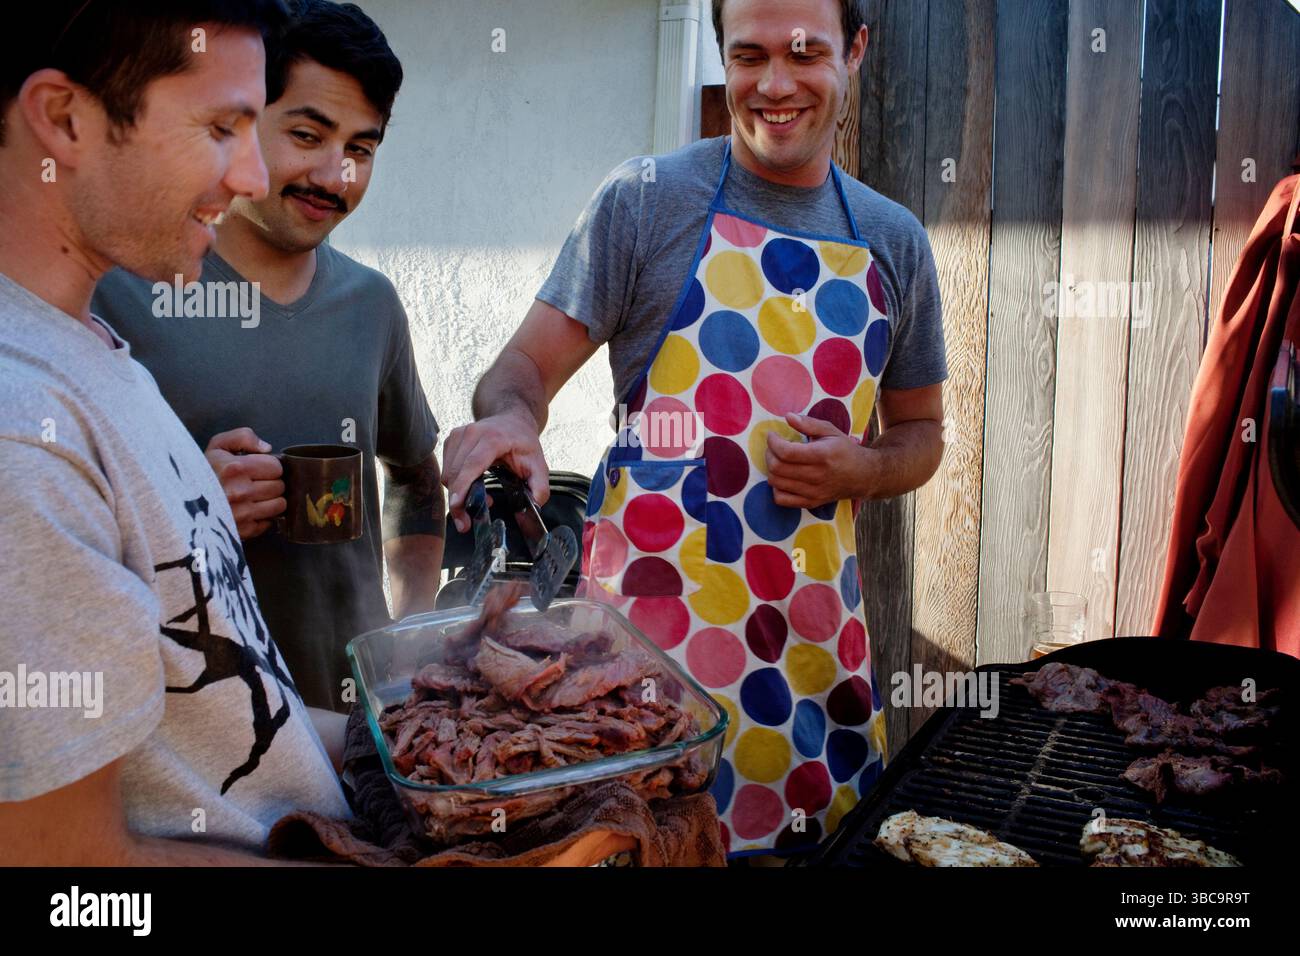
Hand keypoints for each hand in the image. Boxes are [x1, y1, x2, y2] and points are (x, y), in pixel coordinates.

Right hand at [204, 427, 285, 538]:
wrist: (181, 501)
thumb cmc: (203, 471)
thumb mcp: (218, 445)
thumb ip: (243, 437)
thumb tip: (267, 448)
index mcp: (235, 468)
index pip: (276, 467)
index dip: (269, 466)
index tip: (258, 468)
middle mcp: (239, 492)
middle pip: (279, 486)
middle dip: (271, 482)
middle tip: (255, 482)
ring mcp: (242, 514)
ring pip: (279, 505)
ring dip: (271, 500)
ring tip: (254, 496)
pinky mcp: (243, 531)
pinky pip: (269, 522)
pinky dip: (263, 517)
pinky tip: (248, 510)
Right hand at [441, 412, 549, 532]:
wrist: (513, 420)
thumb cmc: (524, 443)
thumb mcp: (539, 465)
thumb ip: (539, 488)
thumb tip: (532, 510)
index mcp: (493, 438)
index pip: (472, 465)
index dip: (463, 486)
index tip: (457, 506)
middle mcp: (472, 433)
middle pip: (456, 473)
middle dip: (458, 502)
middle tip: (467, 522)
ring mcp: (459, 435)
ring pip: (448, 474)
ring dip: (459, 493)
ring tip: (481, 497)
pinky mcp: (451, 440)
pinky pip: (446, 469)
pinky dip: (456, 483)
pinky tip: (473, 484)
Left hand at [765, 412, 876, 508]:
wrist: (863, 476)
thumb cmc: (845, 450)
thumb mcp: (831, 431)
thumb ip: (809, 423)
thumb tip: (788, 416)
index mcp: (822, 455)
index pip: (786, 452)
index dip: (773, 442)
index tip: (773, 435)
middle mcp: (817, 476)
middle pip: (777, 467)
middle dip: (769, 453)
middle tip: (774, 446)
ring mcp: (813, 492)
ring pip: (776, 482)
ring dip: (771, 469)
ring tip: (778, 459)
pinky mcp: (811, 503)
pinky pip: (781, 499)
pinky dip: (776, 487)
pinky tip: (783, 477)